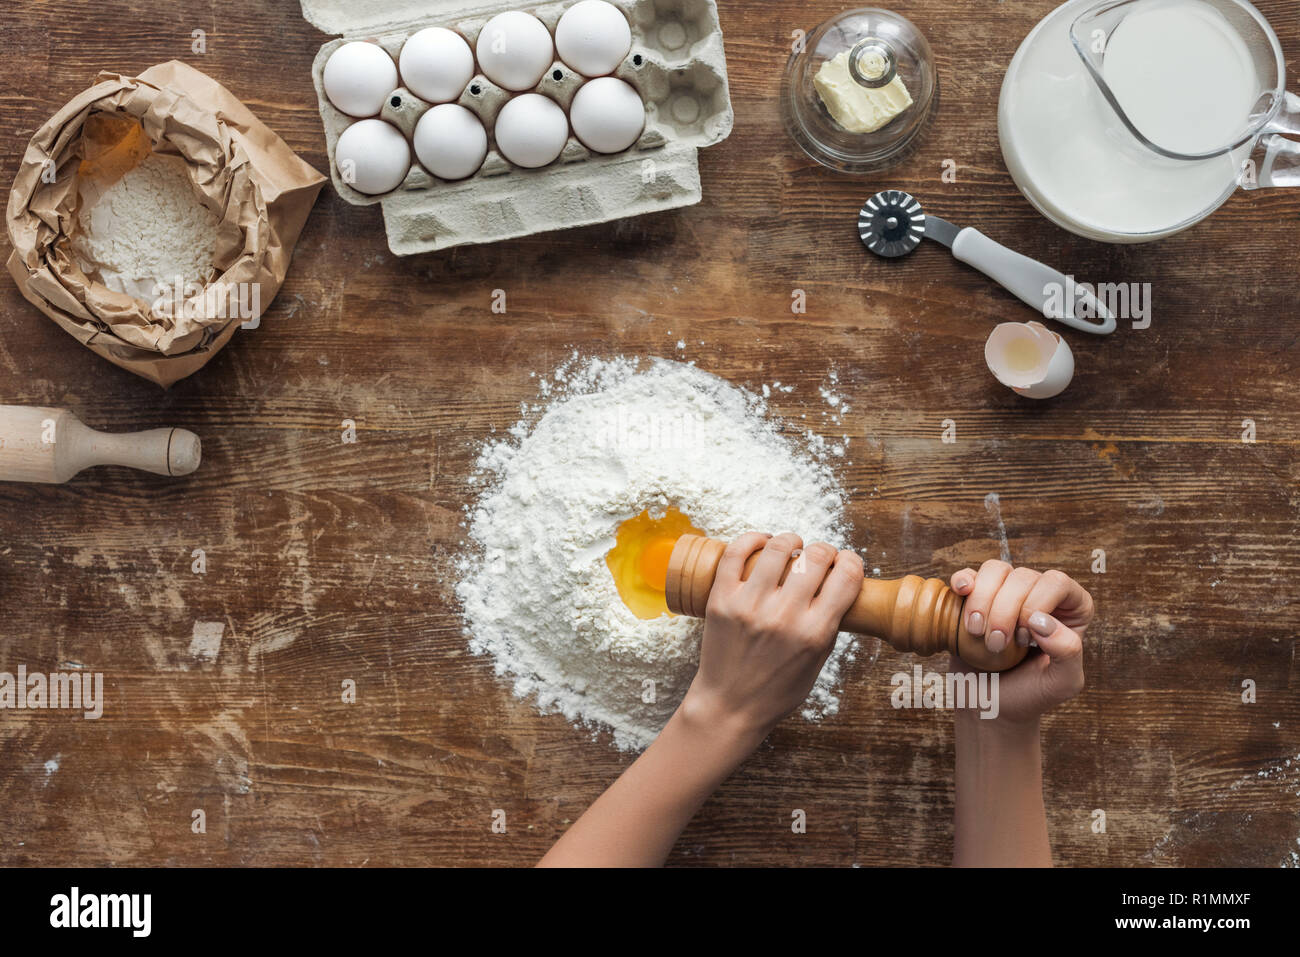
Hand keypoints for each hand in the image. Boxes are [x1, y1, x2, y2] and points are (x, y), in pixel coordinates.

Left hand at [681, 532, 864, 740]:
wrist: (729, 705)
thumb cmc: (777, 689)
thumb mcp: (818, 662)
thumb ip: (828, 623)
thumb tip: (836, 584)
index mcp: (814, 633)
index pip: (847, 577)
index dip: (852, 562)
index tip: (847, 563)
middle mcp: (784, 616)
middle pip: (816, 557)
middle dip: (825, 551)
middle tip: (821, 557)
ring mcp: (749, 605)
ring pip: (777, 548)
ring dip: (791, 540)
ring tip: (793, 545)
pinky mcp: (721, 599)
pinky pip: (736, 553)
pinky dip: (752, 539)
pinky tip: (762, 542)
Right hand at [949, 560, 1092, 723]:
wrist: (991, 706)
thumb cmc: (1030, 694)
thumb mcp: (1062, 682)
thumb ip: (1068, 652)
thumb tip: (1042, 621)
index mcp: (1070, 610)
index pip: (1057, 582)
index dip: (1036, 605)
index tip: (1024, 639)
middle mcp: (1041, 594)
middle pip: (1023, 577)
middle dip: (1005, 612)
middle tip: (997, 645)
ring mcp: (1007, 593)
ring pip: (995, 570)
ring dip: (982, 601)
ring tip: (977, 633)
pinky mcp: (976, 598)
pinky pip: (970, 574)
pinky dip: (963, 581)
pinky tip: (961, 593)